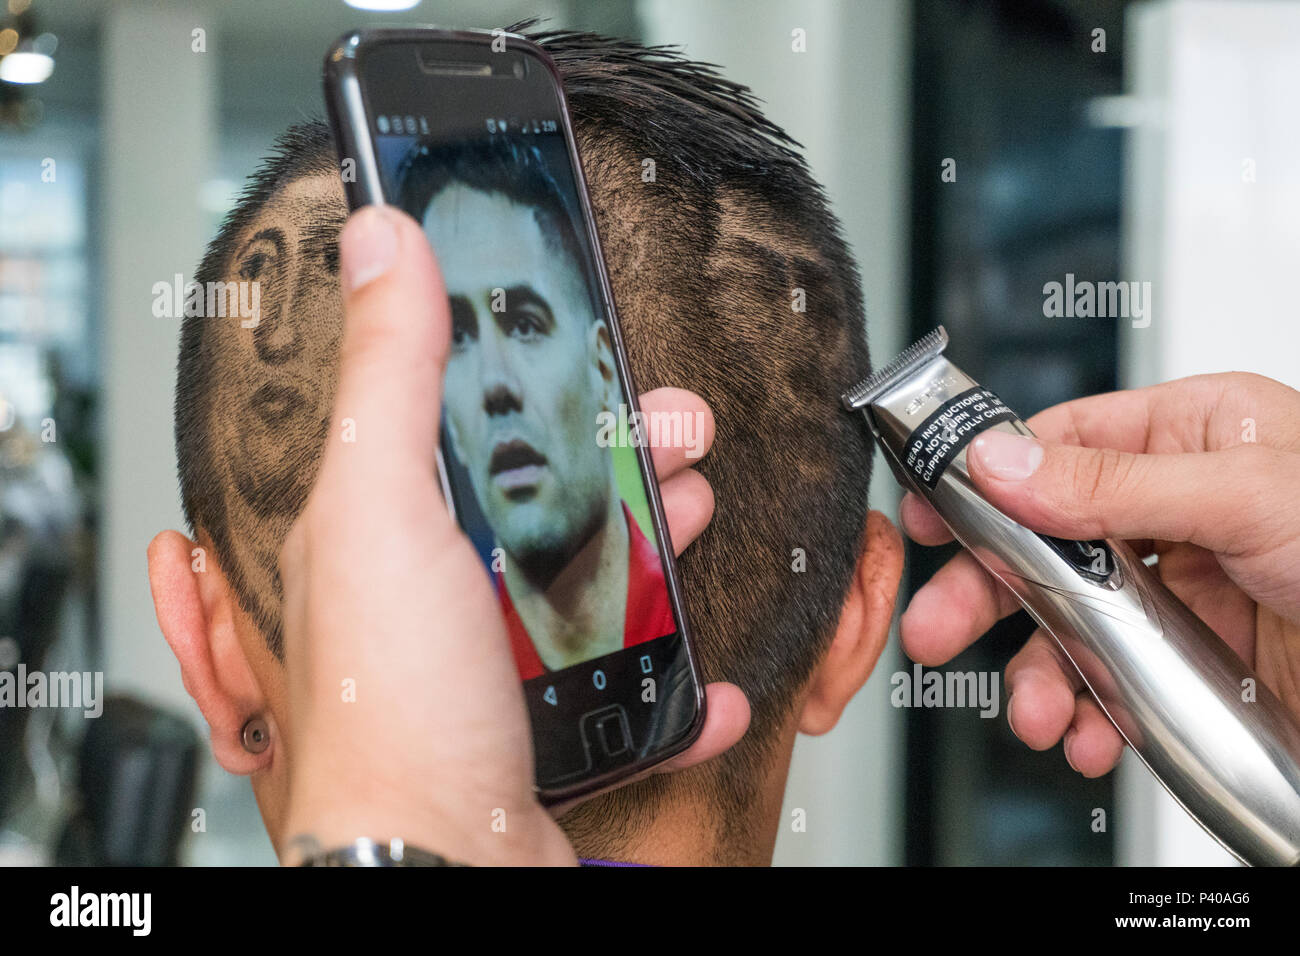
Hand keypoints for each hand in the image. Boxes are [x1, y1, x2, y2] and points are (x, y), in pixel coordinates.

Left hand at [276, 205, 747, 864]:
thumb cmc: (392, 709)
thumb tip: (383, 242)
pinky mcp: (547, 738)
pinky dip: (678, 688)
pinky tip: (703, 678)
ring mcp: (496, 668)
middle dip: (627, 455)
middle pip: (549, 499)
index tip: (596, 351)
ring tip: (698, 513)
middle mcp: (440, 597)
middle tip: (679, 433)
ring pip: (599, 583)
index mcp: (391, 530)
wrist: (439, 866)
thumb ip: (392, 374)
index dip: (540, 383)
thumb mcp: (382, 507)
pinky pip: (629, 700)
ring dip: (661, 545)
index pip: (469, 426)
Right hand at [898, 372, 1299, 777]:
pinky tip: (1092, 731)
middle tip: (939, 628)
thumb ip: (1116, 480)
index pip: (1062, 439)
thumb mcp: (1248, 494)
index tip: (930, 512)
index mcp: (1197, 430)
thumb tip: (1004, 462)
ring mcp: (1188, 581)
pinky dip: (1094, 709)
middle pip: (1048, 538)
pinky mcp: (1199, 652)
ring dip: (1042, 670)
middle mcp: (1183, 501)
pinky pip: (1118, 674)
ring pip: (1075, 617)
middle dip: (991, 593)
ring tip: (1037, 711)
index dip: (986, 475)